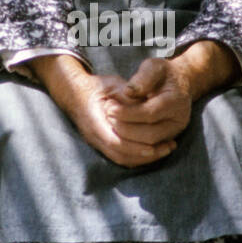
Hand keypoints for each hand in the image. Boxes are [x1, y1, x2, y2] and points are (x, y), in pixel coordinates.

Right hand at [27, 55, 179, 166]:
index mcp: (94, 119)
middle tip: (166, 148)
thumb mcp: (112, 85)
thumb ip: (127, 95)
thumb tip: (145, 103)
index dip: (134, 146)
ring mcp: (97, 141)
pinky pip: (120, 156)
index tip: (154, 145)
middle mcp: (94, 135)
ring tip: (164, 149)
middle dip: (144, 155)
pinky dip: (137, 156)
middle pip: (119, 154)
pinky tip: (153, 150)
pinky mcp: (102, 144)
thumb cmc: (96, 87)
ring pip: (121, 158)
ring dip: (143, 157)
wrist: (74, 92)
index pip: (114, 141)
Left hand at [102, 57, 193, 148]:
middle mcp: (179, 121)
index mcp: (176, 101)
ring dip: (127, 138)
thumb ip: (143, 77)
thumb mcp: (153, 67)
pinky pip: (149, 151)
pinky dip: (132, 146)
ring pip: (149, 146)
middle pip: (150, 135)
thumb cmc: (162, 74)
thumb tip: (128, 92)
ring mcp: (174, 133)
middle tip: (107, 116)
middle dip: (125, 128)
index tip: (109, 108)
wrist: (178, 84)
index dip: (127, 113)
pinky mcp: (167, 140)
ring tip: (111, 122)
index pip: (150, 113)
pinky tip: (118, 132)